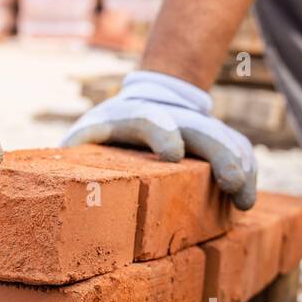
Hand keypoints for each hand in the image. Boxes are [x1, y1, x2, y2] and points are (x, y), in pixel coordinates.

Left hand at [62, 70, 256, 208]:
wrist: (138, 101)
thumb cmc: (100, 135)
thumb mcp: (81, 139)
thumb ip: (72, 155)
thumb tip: (52, 184)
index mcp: (129, 117)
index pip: (148, 117)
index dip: (161, 131)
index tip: (174, 153)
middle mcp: (168, 117)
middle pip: (198, 127)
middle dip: (218, 153)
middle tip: (230, 183)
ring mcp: (194, 125)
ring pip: (223, 138)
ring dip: (240, 166)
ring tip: (245, 201)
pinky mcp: (212, 137)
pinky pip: (236, 148)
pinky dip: (247, 168)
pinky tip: (249, 198)